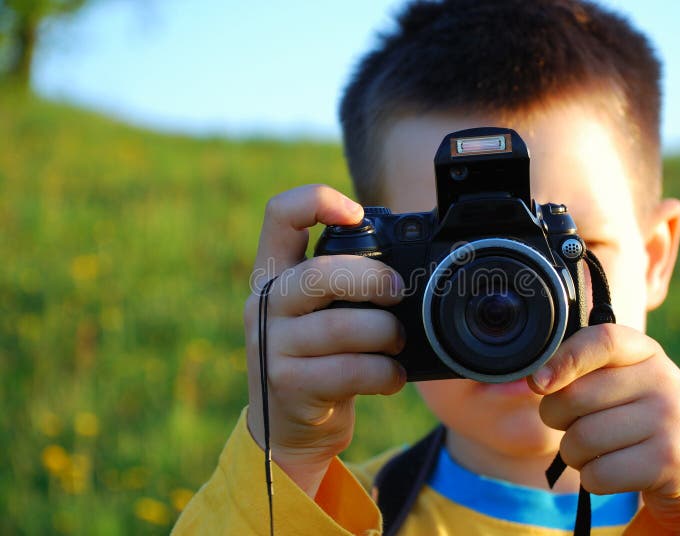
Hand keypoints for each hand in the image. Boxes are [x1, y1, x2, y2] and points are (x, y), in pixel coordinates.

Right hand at [243, 184, 406, 496]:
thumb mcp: (317, 312)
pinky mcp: (289, 386)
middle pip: (319, 273)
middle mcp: (265, 304)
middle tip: (398, 292)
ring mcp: (272, 347)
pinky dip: (384, 373)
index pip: (280, 215)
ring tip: (398, 342)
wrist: (287, 429)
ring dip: (385, 333)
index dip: (318, 200)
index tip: (357, 214)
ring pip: (340, 328)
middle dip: (373, 280)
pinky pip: (349, 371)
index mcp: (273, 273)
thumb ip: (343, 283)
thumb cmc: (318, 357)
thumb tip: (410, 264)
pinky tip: (392, 377)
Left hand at [528, 324, 679, 532]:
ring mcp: (669, 421)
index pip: (603, 340)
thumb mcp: (629, 383)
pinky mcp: (668, 462)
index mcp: (648, 353)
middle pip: (574, 397)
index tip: (539, 382)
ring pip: (580, 440)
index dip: (564, 359)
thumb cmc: (648, 418)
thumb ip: (589, 371)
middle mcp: (663, 380)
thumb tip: (537, 380)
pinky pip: (597, 473)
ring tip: (598, 451)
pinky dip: (593, 478)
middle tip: (575, 425)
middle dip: (558, 419)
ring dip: (574, 454)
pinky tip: (614, 471)